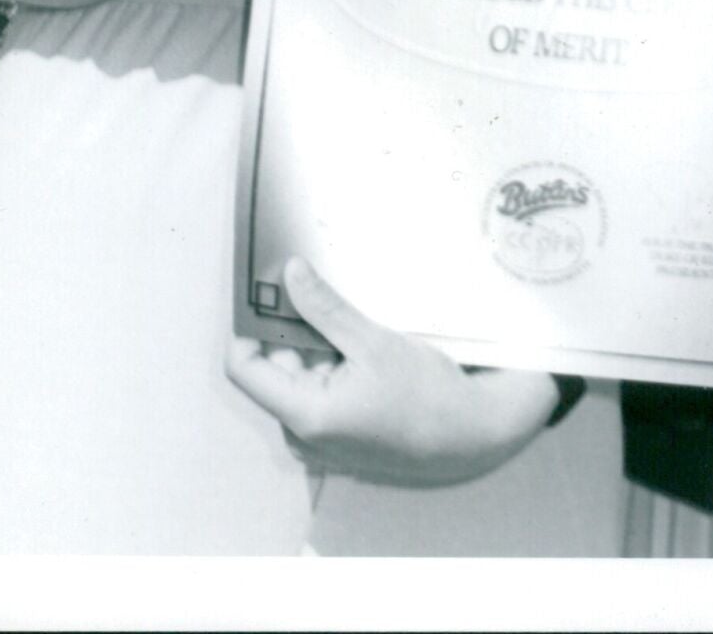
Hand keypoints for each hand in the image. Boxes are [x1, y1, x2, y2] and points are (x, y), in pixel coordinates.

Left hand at [226, 259, 560, 486]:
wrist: (469, 434)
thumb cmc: (426, 395)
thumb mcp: (374, 342)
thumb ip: (325, 309)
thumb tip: (290, 273)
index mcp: (304, 416)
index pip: (243, 367)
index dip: (249, 326)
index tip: (266, 290)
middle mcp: (303, 435)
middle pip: (274, 368)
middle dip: (292, 330)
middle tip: (319, 293)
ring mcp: (321, 439)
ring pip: (300, 377)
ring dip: (317, 346)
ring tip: (351, 324)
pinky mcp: (339, 436)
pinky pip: (319, 391)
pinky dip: (333, 365)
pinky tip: (361, 348)